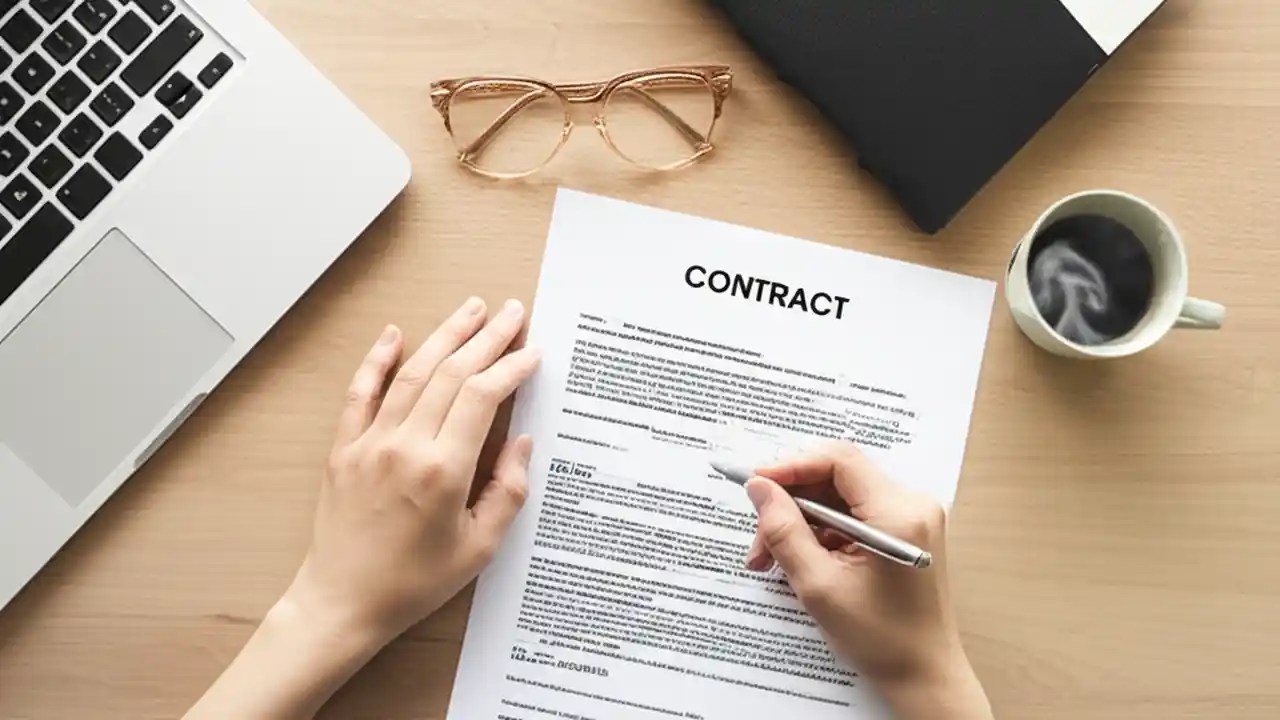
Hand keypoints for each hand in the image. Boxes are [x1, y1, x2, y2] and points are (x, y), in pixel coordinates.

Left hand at [287, 297, 540, 645]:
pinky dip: (377, 359)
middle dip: (487, 338)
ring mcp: (370, 443)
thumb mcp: (479, 549)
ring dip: (444, 335)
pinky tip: (394, 334)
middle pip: (452, 373)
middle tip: (512, 312)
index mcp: (443, 470)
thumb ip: (507, 491)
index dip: (511, 367)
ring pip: (413, 373)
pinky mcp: (345, 449)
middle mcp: (405, 446)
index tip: (532, 353)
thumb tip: (522, 443)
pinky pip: (361, 393)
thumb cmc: (412, 584)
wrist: (341, 603)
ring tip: (470, 309)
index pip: (483, 397)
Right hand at [743, 442, 991, 719]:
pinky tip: (800, 558)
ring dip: (802, 520)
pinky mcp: (904, 530)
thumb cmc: (880, 639)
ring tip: (771, 557)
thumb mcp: (819, 585)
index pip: (839, 461)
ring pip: (839, 496)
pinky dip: (821, 530)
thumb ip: (784, 531)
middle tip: (759, 539)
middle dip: (791, 502)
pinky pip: (852, 513)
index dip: (791, 465)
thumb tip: (759, 487)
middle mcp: (912, 504)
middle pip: (836, 476)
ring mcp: (912, 516)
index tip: (756, 483)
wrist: (924, 674)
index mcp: (899, 514)